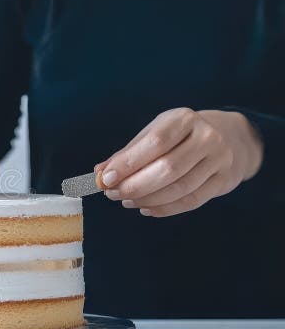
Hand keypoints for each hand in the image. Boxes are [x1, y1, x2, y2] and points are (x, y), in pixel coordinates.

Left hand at [95, 108, 262, 216]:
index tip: (105, 178)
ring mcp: (220, 160)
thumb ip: (128, 153)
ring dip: (147, 199)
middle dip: (134, 185)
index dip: (128, 163)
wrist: (230, 138)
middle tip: (112, 194)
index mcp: (184, 119)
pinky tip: (146, 209)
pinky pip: (192, 201)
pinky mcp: (224, 181)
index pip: (155, 142)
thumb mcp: (155, 133)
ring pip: (180, 188)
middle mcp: (207, 137)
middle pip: (168, 168)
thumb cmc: (180, 136)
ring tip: (126, 201)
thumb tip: (98, 173)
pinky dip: (165, 209)